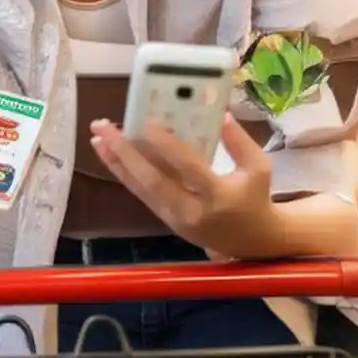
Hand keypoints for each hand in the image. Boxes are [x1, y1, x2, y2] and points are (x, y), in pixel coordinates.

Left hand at [88, 115, 284, 257]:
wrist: (251, 243)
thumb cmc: (256, 199)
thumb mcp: (259, 167)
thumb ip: (239, 142)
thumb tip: (220, 114)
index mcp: (217, 196)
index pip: (187, 167)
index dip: (166, 144)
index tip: (148, 121)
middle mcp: (191, 210)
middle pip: (152, 181)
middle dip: (125, 153)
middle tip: (103, 128)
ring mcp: (174, 219)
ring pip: (141, 189)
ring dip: (117, 163)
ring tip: (98, 138)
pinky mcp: (166, 221)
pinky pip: (143, 195)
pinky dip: (125, 174)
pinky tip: (112, 156)